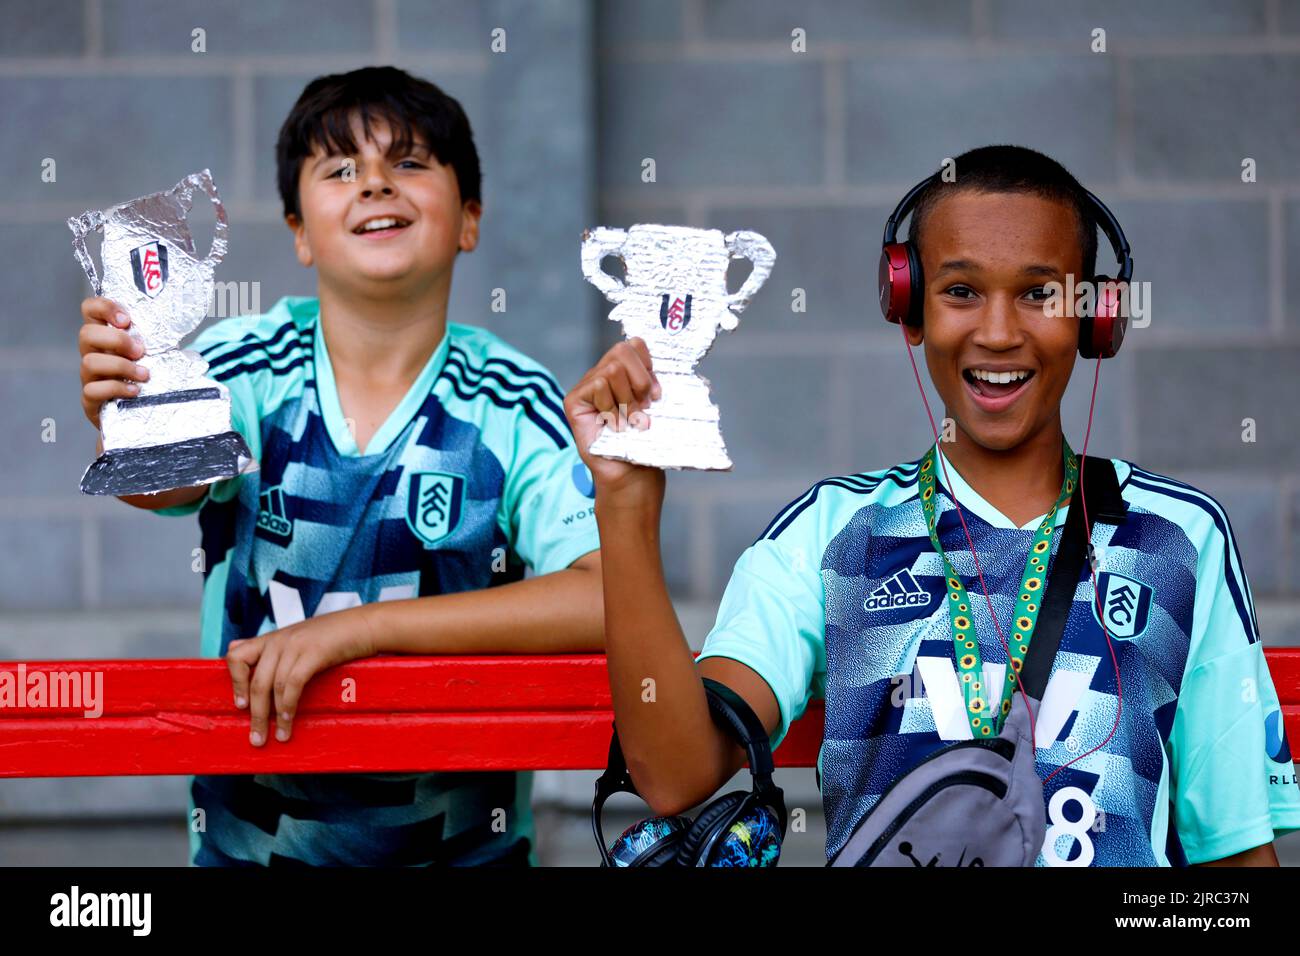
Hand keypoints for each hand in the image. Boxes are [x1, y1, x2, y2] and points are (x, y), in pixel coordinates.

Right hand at [79, 297, 149, 430]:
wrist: (138, 415)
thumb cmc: (145, 378)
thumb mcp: (150, 354)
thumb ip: (154, 339)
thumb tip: (176, 326)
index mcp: (104, 337)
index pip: (89, 309)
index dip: (104, 307)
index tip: (126, 319)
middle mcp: (91, 353)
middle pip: (86, 334)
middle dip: (116, 340)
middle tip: (140, 351)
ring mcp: (88, 377)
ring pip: (89, 362)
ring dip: (121, 366)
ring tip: (144, 374)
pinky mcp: (90, 400)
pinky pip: (92, 390)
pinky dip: (116, 388)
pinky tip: (135, 391)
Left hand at [225, 606, 377, 745]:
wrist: (364, 625)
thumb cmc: (333, 635)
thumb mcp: (297, 637)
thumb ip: (269, 647)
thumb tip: (234, 647)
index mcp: (271, 638)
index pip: (235, 656)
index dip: (235, 682)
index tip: (240, 705)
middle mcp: (278, 641)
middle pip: (255, 681)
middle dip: (255, 714)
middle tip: (257, 738)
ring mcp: (295, 645)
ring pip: (272, 686)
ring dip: (273, 717)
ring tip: (279, 736)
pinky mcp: (313, 652)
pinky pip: (292, 684)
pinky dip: (289, 706)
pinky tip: (290, 720)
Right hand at [563, 337, 665, 507]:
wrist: (634, 474)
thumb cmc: (646, 441)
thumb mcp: (656, 405)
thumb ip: (652, 379)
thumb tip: (658, 358)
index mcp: (625, 372)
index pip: (635, 344)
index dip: (648, 367)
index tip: (655, 395)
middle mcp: (603, 374)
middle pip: (623, 350)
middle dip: (640, 381)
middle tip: (643, 409)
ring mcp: (587, 386)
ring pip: (612, 369)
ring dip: (627, 400)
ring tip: (629, 422)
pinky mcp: (574, 401)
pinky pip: (598, 385)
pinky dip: (612, 408)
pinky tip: (613, 427)